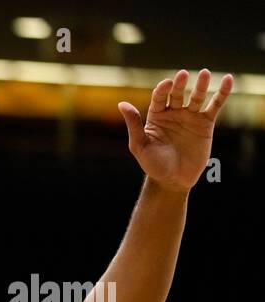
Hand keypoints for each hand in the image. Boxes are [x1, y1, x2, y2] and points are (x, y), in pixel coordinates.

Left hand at [119, 68, 232, 191]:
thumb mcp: (140, 145)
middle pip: (178, 94)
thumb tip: (121, 104)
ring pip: (197, 97)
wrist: (173, 180)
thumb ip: (134, 124)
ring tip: (204, 73)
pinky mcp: (206, 124)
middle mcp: (174, 114)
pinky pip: (215, 106)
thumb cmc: (153, 165)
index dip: (162, 90)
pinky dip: (222, 93)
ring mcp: (190, 117)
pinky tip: (228, 80)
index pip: (159, 98)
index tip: (167, 84)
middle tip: (182, 75)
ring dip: (201, 85)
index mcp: (156, 116)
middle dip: (180, 85)